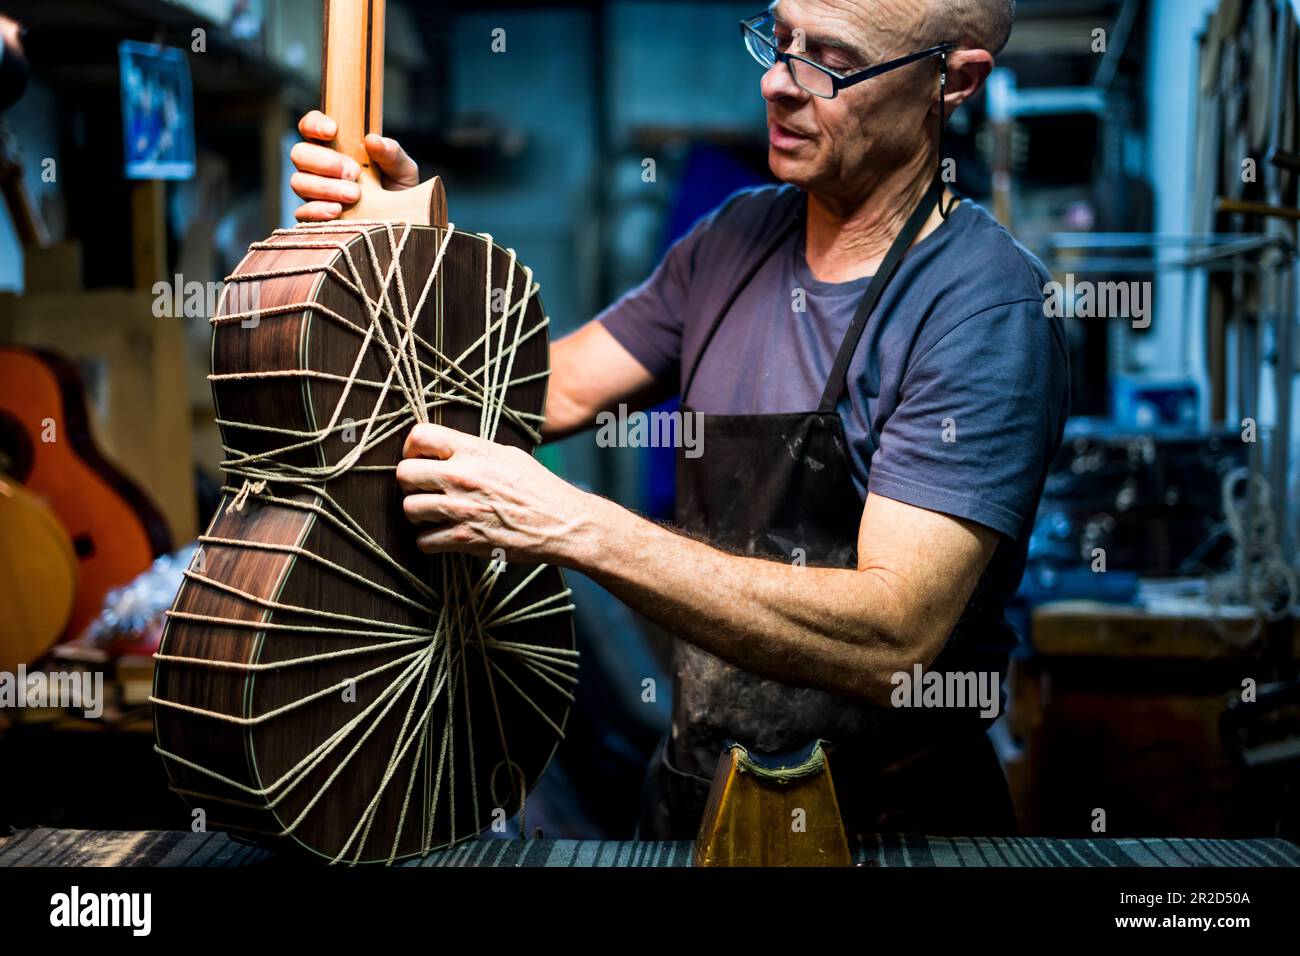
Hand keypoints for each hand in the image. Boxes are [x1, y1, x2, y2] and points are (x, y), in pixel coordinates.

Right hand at [290, 110, 420, 221]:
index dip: (314, 124)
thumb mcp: (402, 168)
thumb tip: (372, 140)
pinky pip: (302, 212)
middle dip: (325, 161)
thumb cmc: (398, 188)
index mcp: (333, 145)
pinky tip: (338, 211)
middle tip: (353, 172)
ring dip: (325, 187)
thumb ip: (390, 152)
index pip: (309, 126)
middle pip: (299, 154)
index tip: (333, 130)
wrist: (403, 223)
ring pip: (298, 182)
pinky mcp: (314, 216)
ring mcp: (313, 191)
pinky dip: (318, 210)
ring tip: (354, 195)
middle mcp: (317, 167)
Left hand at [396, 424, 593, 564]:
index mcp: (474, 451)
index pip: (420, 435)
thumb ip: (474, 451)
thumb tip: (447, 451)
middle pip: (404, 474)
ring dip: (417, 514)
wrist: (563, 523)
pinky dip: (430, 542)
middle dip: (409, 483)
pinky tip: (443, 536)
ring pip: (408, 509)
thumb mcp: (508, 456)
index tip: (418, 458)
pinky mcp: (464, 539)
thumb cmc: (540, 489)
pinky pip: (424, 541)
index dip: (412, 448)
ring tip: (432, 515)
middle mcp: (462, 477)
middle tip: (422, 490)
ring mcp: (461, 509)